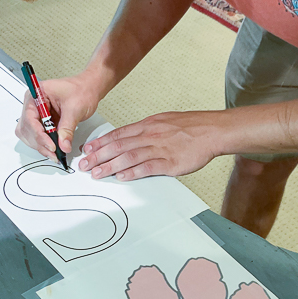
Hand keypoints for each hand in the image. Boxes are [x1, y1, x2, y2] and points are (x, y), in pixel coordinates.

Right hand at [15, 74, 101, 159]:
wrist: (89, 89)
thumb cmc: (81, 90)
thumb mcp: (74, 109)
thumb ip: (67, 128)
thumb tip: (63, 145)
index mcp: (36, 95)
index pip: (30, 118)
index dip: (38, 134)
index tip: (51, 145)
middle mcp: (33, 104)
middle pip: (27, 128)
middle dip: (39, 142)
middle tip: (53, 152)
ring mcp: (37, 114)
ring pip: (29, 135)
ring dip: (40, 146)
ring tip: (54, 153)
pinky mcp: (44, 122)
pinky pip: (38, 136)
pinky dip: (44, 144)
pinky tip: (54, 149)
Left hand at [79, 111, 220, 180]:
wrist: (212, 131)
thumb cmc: (191, 127)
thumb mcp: (164, 121)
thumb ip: (146, 130)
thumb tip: (131, 138)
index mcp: (147, 126)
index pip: (118, 134)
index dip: (100, 143)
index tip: (88, 149)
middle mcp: (150, 136)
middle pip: (118, 146)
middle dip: (99, 156)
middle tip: (85, 165)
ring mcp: (160, 149)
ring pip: (129, 157)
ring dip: (110, 166)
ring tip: (97, 173)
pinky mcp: (170, 162)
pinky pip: (148, 167)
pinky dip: (134, 172)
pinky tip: (122, 176)